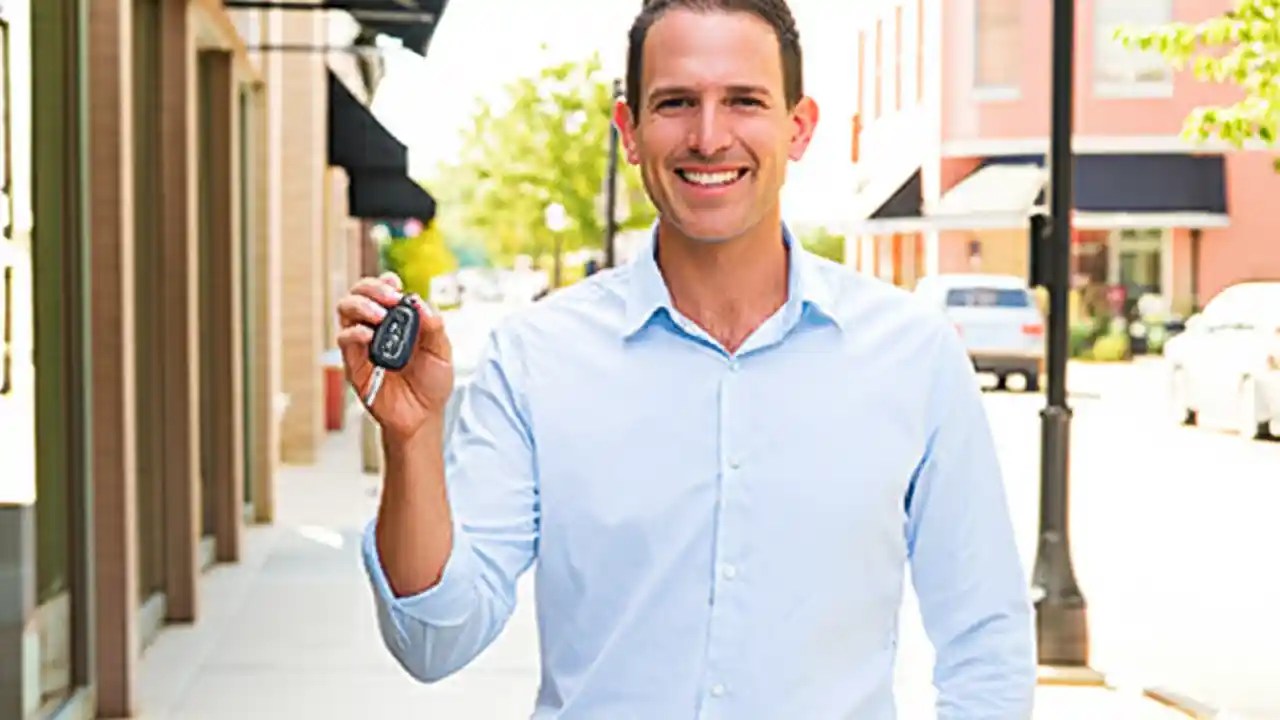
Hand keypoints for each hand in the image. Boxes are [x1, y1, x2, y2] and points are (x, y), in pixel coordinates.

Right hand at [336, 272, 453, 441]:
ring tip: (379, 316)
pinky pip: (344, 339)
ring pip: (346, 309)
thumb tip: (419, 301)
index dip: (385, 281)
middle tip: (389, 298)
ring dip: (360, 305)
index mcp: (399, 319)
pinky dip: (353, 332)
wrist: (422, 416)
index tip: (395, 285)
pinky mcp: (353, 362)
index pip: (383, 289)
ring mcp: (363, 343)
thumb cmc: (431, 383)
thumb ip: (434, 326)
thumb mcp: (442, 352)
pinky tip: (368, 335)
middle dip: (372, 288)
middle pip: (360, 292)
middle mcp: (377, 326)